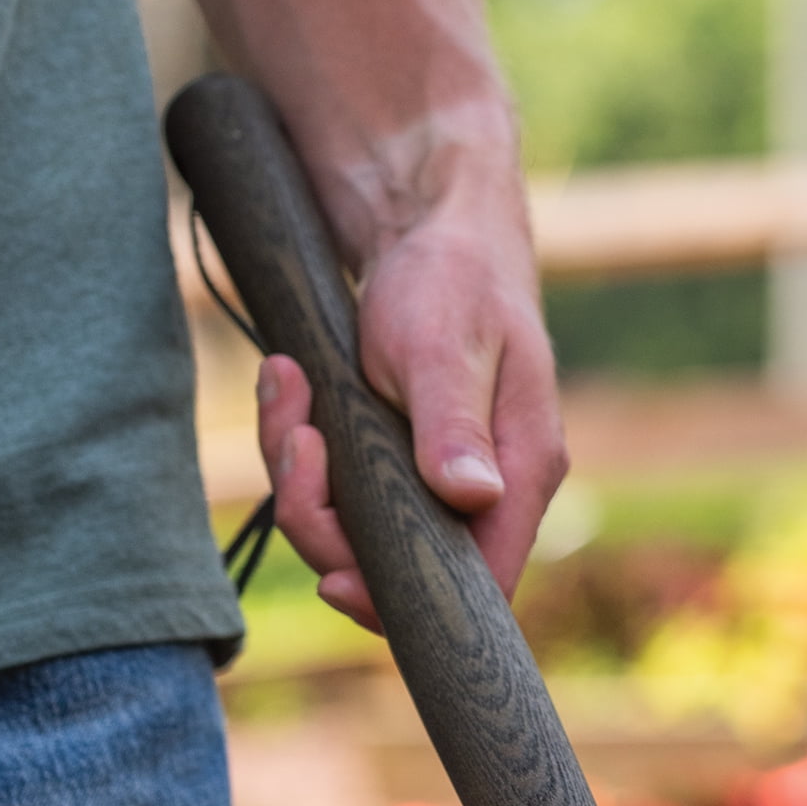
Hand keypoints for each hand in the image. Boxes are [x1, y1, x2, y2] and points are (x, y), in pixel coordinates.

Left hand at [255, 193, 567, 632]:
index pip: (483, 585)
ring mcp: (435, 474)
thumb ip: (455, 426)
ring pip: (356, 526)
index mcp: (520, 472)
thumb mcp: (444, 344)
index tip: (337, 581)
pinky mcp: (393, 453)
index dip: (410, 603)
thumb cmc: (451, 267)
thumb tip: (474, 499)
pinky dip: (298, 442)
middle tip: (302, 443)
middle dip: (328, 519)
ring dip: (300, 470)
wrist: (423, 202)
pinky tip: (288, 380)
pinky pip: (336, 484)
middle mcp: (482, 489)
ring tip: (286, 387)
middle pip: (402, 567)